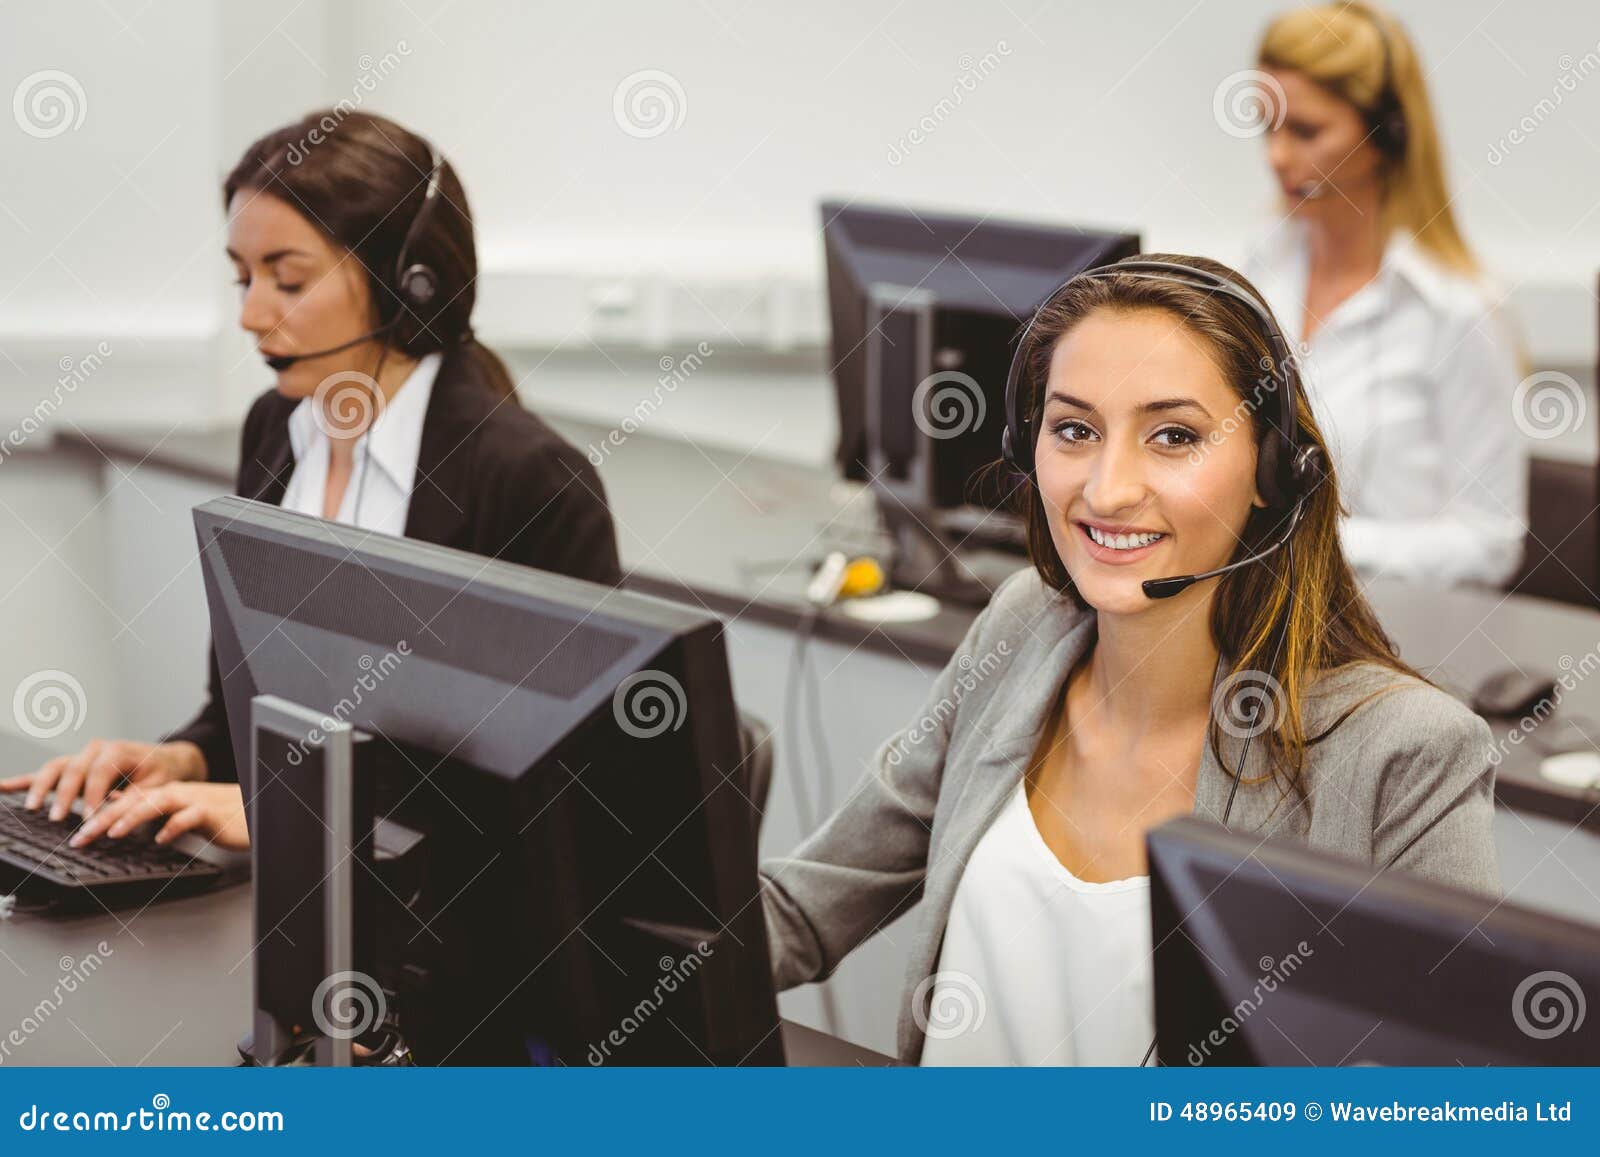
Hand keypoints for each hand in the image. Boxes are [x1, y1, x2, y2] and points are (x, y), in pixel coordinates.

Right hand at [0, 739, 206, 820]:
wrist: (165, 759)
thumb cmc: (160, 773)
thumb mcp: (154, 789)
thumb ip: (132, 803)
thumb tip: (111, 822)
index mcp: (119, 750)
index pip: (99, 772)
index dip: (93, 796)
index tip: (90, 818)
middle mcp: (97, 749)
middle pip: (73, 768)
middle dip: (64, 795)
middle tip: (59, 818)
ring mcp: (82, 756)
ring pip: (55, 767)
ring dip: (40, 787)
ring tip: (33, 807)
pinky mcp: (73, 766)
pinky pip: (46, 772)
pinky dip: (24, 780)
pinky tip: (3, 787)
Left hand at [68, 782, 248, 850]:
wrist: (253, 810)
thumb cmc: (217, 814)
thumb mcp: (179, 812)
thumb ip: (151, 810)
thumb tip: (117, 808)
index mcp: (164, 793)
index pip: (124, 803)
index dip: (97, 816)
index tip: (75, 835)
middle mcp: (175, 793)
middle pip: (133, 802)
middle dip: (103, 819)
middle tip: (80, 837)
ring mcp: (192, 801)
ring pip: (156, 804)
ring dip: (132, 817)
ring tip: (112, 833)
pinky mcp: (210, 812)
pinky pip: (188, 817)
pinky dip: (173, 826)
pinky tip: (161, 838)